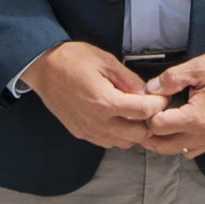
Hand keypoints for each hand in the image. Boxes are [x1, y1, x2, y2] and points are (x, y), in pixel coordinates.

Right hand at [27, 41, 168, 148]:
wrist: (43, 68)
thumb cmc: (73, 59)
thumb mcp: (106, 61)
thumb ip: (130, 80)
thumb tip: (147, 94)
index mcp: (105, 102)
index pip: (144, 112)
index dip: (158, 104)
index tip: (161, 97)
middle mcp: (97, 122)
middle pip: (137, 135)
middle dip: (148, 122)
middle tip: (148, 107)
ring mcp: (88, 130)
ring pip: (123, 143)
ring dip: (133, 131)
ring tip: (132, 113)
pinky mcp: (80, 133)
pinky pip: (107, 142)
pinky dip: (117, 134)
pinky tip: (116, 118)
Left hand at [143, 53, 204, 156]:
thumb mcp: (197, 67)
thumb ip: (170, 80)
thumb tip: (149, 89)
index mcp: (195, 118)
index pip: (157, 126)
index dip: (148, 113)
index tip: (151, 100)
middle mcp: (202, 135)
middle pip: (162, 145)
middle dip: (149, 132)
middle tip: (146, 113)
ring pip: (175, 151)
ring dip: (162, 139)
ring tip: (159, 119)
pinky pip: (191, 150)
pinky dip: (179, 143)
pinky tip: (177, 127)